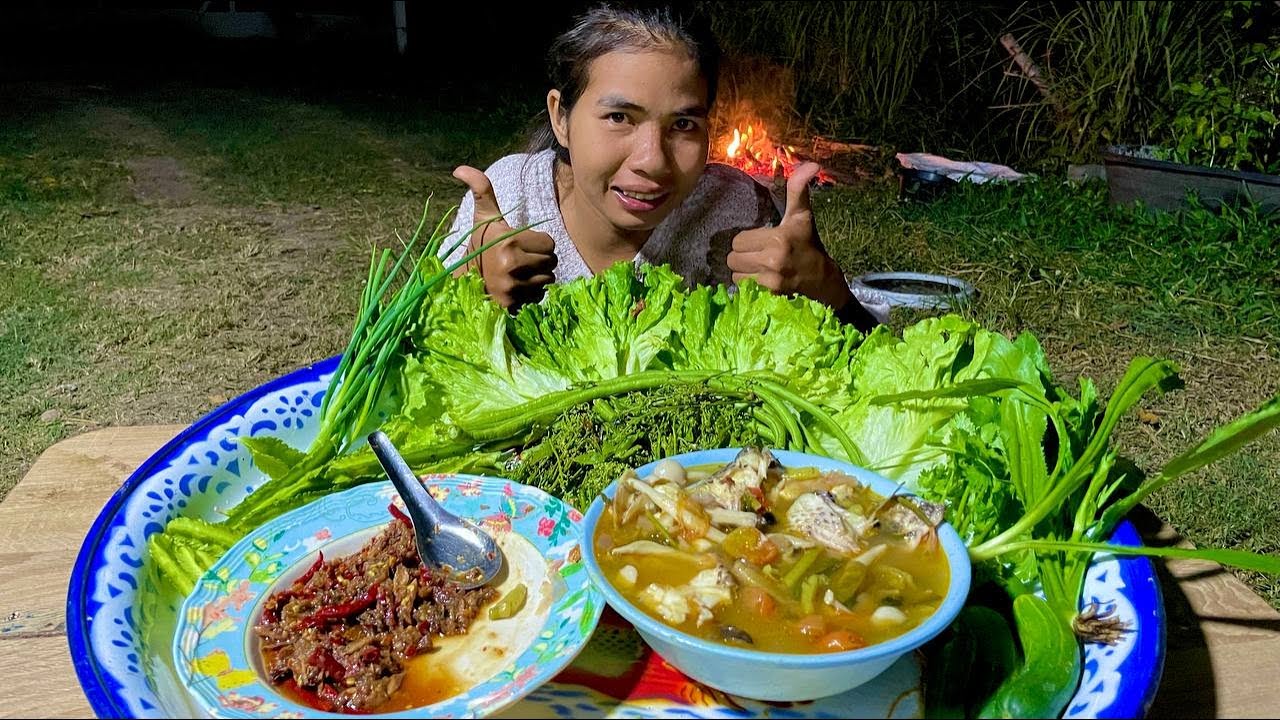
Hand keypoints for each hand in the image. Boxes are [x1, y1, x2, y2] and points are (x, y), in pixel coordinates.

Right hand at [453, 166, 556, 310]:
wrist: (464, 281)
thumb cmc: (481, 246)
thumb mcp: (484, 218)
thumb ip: (482, 190)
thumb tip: (459, 168)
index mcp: (508, 240)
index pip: (550, 243)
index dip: (539, 244)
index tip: (522, 245)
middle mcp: (511, 264)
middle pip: (552, 262)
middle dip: (540, 260)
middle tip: (520, 260)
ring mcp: (512, 286)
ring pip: (548, 280)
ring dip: (538, 277)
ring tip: (519, 274)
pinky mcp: (513, 304)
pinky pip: (540, 297)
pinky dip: (532, 294)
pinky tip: (517, 288)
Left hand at [727, 162, 852, 309]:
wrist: (825, 283)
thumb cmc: (809, 245)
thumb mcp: (801, 216)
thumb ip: (798, 189)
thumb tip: (811, 164)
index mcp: (778, 239)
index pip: (738, 240)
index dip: (747, 241)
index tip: (763, 243)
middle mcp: (772, 261)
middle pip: (733, 259)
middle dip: (743, 257)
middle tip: (760, 257)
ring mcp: (770, 282)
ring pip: (736, 276)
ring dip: (745, 273)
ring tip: (762, 270)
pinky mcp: (768, 298)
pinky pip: (743, 290)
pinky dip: (750, 287)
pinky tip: (764, 283)